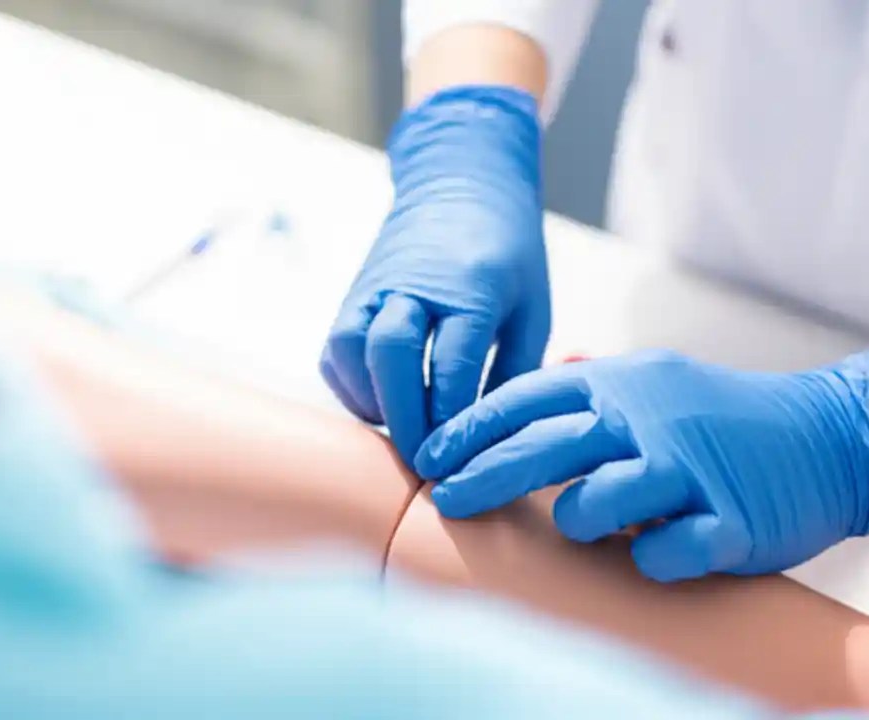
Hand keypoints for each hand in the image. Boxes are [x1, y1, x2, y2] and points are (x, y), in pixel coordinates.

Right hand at [320, 86, 550, 465]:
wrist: (462, 180)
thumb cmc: (508, 250)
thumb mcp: (533, 307)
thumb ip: (514, 372)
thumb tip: (493, 439)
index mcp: (472, 287)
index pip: (452, 363)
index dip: (450, 418)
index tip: (457, 458)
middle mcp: (415, 284)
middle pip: (390, 354)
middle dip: (403, 417)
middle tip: (421, 460)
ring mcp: (376, 286)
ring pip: (351, 351)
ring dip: (372, 401)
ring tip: (402, 429)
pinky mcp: (353, 293)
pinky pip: (335, 350)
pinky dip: (350, 386)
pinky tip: (380, 404)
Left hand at [415, 344, 868, 581]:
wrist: (832, 435)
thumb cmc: (725, 418)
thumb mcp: (654, 383)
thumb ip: (593, 383)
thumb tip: (542, 368)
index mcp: (624, 385)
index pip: (528, 400)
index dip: (472, 429)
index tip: (429, 457)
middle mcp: (650, 420)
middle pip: (546, 448)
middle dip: (485, 476)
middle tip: (445, 501)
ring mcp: (693, 470)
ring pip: (599, 501)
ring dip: (577, 518)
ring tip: (582, 523)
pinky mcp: (733, 521)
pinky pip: (668, 551)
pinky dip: (651, 558)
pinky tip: (651, 555)